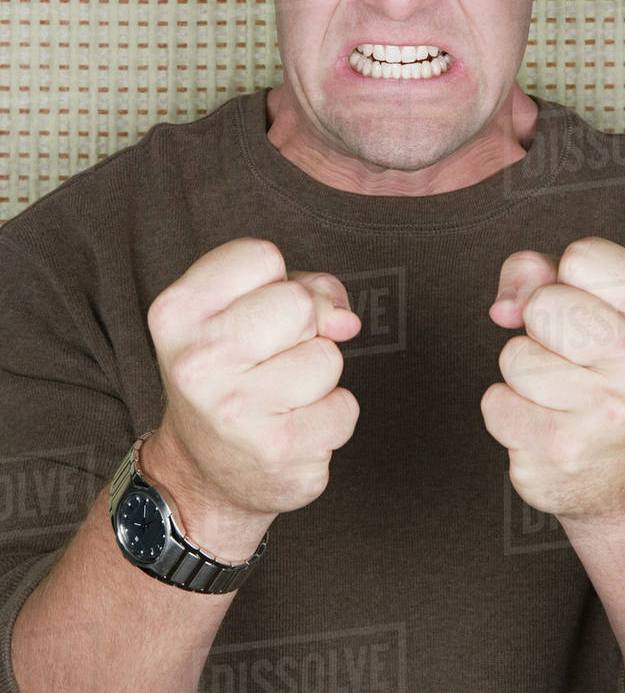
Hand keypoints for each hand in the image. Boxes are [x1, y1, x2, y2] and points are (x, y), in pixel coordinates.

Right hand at [144, 239, 361, 550]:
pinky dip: (332, 416)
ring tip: (281, 395)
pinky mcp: (278, 452)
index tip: (252, 313)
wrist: (201, 471)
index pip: (262, 256)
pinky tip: (295, 427)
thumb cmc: (233, 371)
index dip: (272, 281)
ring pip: (328, 357)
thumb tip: (345, 321)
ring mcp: (235, 412)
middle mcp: (197, 362)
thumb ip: (302, 287)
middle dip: (302, 327)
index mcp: (176, 313)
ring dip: (319, 374)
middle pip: (300, 304)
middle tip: (270, 358)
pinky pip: (345, 408)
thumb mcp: (243, 311)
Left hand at [480, 237, 624, 520]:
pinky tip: (548, 426)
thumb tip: (503, 309)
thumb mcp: (595, 302)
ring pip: (514, 356)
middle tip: (574, 358)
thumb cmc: (605, 365)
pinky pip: (495, 404)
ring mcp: (610, 415)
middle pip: (542, 305)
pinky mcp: (564, 453)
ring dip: (523, 373)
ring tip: (564, 394)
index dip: (568, 280)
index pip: (582, 256)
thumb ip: (539, 271)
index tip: (593, 312)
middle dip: (541, 327)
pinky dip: (509, 411)